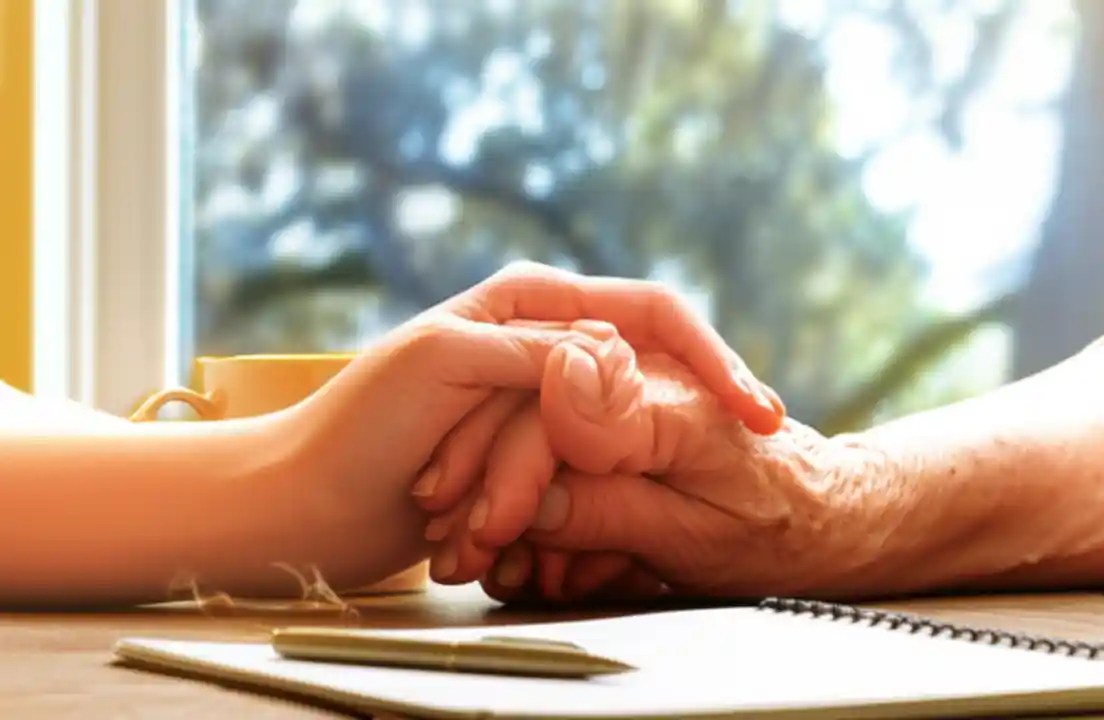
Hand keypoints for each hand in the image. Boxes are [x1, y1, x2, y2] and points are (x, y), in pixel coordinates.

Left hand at [270, 263, 785, 590]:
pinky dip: (594, 506)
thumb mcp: (452, 368)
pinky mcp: (525, 459)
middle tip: (732, 473)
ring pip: (614, 436)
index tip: (756, 417)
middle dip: (671, 436)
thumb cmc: (362, 429)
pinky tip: (605, 537)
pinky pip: (585, 474)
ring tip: (610, 508)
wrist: (307, 508)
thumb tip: (621, 353)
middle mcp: (538, 344)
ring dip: (618, 485)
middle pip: (644, 378)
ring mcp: (535, 405)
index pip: (653, 315)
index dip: (712, 361)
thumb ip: (540, 355)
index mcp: (528, 301)